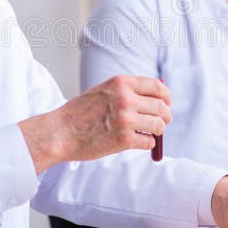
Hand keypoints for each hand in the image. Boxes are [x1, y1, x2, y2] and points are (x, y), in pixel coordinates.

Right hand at [18, 75, 170, 172]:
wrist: (61, 132)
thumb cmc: (80, 113)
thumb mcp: (103, 90)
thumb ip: (127, 91)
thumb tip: (155, 98)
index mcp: (121, 83)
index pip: (157, 87)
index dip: (166, 97)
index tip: (167, 104)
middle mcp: (126, 99)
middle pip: (162, 107)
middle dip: (166, 116)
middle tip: (163, 122)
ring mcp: (126, 120)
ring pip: (159, 125)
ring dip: (157, 131)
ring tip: (149, 133)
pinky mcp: (124, 140)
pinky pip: (149, 142)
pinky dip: (146, 144)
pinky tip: (136, 142)